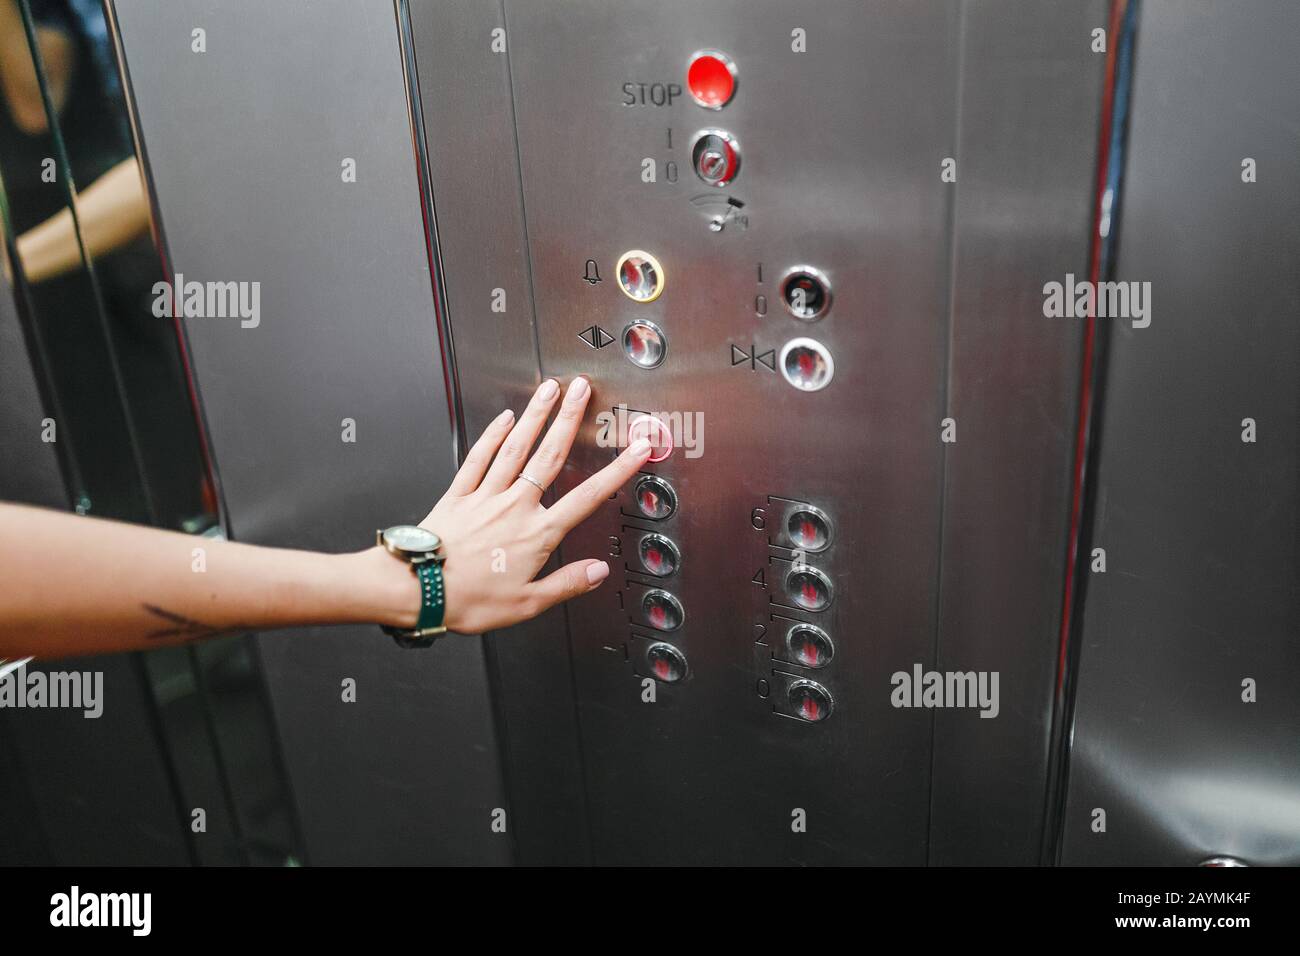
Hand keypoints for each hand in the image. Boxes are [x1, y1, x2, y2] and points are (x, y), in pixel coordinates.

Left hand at [415, 376, 650, 633]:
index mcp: (536, 534)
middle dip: (570, 419)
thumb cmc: (468, 600)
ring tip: (549, 389)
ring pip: (516, 447)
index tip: (635, 449)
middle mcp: (514, 507)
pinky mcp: (459, 495)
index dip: (616, 471)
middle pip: (550, 455)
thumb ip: (566, 584)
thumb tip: (597, 572)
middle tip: (582, 389)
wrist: (417, 589)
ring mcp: (485, 496)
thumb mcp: (526, 603)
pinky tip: (504, 418)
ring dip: (535, 415)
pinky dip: (493, 436)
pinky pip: (479, 458)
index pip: (587, 497)